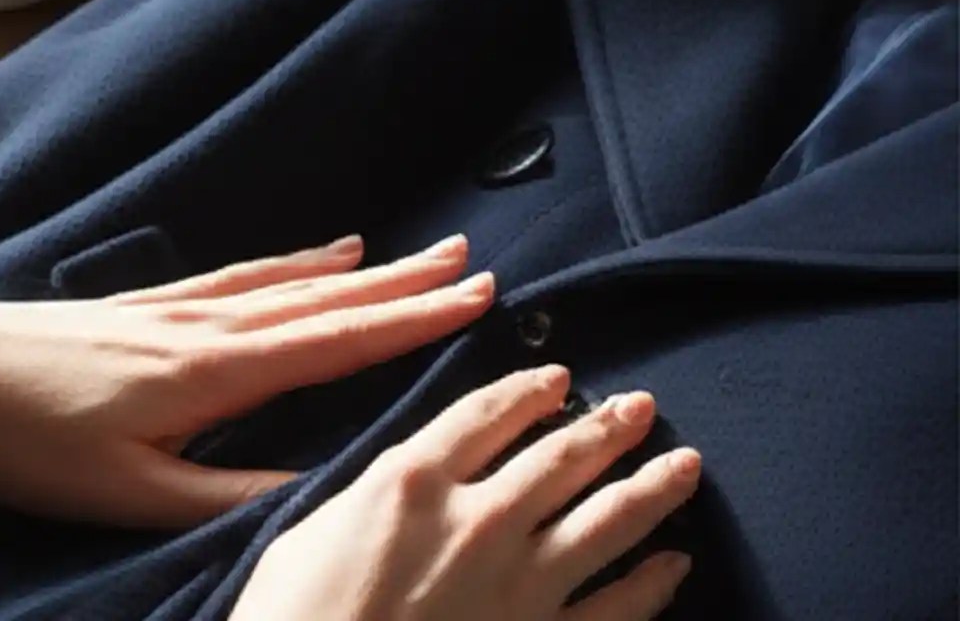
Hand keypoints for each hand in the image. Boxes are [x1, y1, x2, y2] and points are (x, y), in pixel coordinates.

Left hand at [0, 234, 493, 526]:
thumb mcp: (127, 493)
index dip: (411, 323)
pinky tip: (312, 256)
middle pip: (327, 299)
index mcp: (213, 373)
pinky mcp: (152, 306)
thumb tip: (311, 490)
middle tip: (469, 261)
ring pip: (291, 283)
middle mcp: (209, 328)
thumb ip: (225, 494)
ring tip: (412, 255)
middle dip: (405, 284)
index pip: (337, 342)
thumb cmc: (25, 438)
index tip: (473, 299)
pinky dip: (291, 264)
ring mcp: (180, 309)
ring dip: (360, 270)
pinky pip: (244, 277)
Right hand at [230, 366, 699, 620]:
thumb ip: (371, 494)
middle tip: (642, 407)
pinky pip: (615, 609)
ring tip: (685, 464)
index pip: (486, 414)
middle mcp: (478, 520)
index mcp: (413, 482)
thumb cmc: (291, 618)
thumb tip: (407, 476)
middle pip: (560, 457)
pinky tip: (676, 564)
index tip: (558, 379)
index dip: (529, 390)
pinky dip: (651, 585)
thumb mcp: (309, 533)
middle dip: (608, 427)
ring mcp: (518, 584)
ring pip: (606, 520)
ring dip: (652, 487)